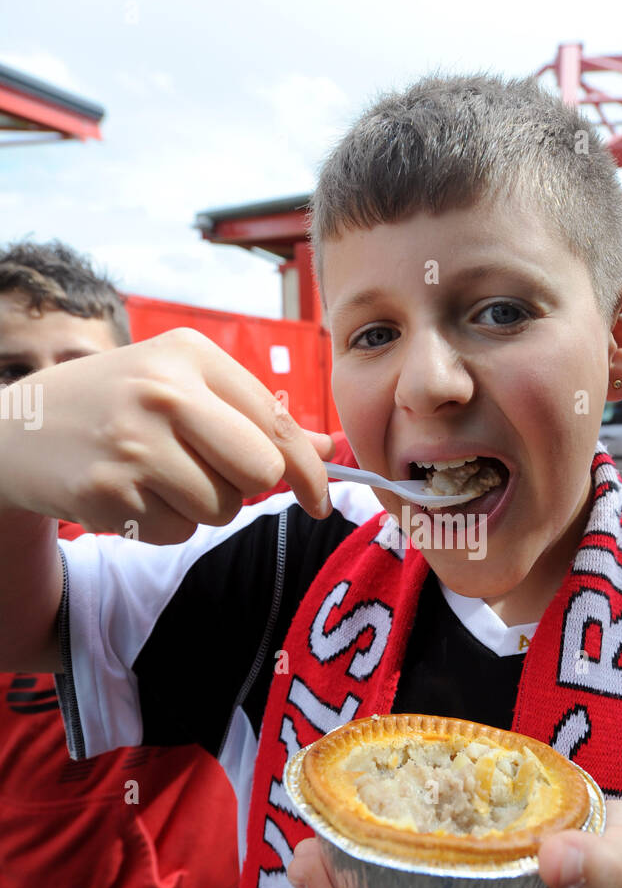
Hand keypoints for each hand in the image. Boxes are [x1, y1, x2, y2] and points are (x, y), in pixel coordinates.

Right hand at [0, 329, 334, 539]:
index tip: (320, 499)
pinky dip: (164, 523)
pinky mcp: (111, 493)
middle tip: (214, 474)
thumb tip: (326, 449)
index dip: (310, 472)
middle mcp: (163, 393)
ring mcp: (134, 444)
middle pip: (260, 472)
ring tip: (159, 475)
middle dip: (248, 486)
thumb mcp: (183, 387)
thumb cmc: (117, 404)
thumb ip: (257, 417)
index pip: (278, 424)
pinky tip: (133, 492)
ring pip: (220, 508)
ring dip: (201, 506)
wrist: (17, 430)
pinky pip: (177, 532)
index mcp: (189, 355)